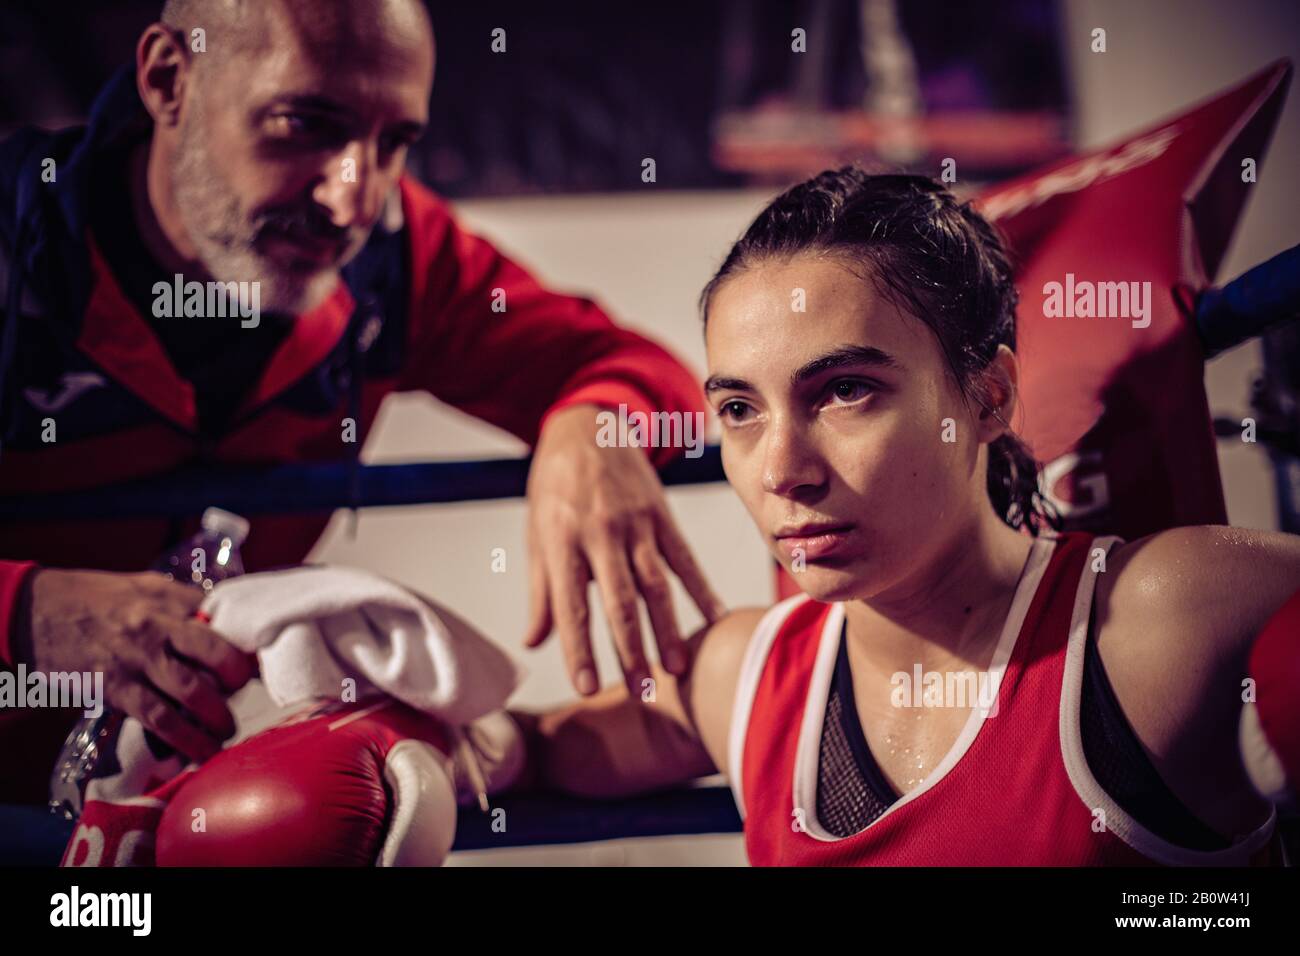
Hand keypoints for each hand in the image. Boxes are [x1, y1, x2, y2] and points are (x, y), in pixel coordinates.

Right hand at [16, 568, 256, 761]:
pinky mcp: (115, 688)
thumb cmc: (92, 598)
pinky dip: (184, 739)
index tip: (257, 663)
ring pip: (191, 693)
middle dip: (237, 682)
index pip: (222, 621)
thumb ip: (181, 601)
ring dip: (217, 718)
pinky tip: (199, 751)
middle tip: (245, 696)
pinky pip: (158, 719)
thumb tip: (219, 618)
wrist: (33, 612)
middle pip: (216, 656)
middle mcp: (158, 627)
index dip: (243, 645)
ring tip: (227, 732)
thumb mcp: (142, 586)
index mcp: (169, 600)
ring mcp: (137, 659)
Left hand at [523, 404, 724, 695]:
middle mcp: (600, 533)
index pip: (571, 604)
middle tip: (642, 692)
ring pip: (656, 584)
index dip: (578, 648)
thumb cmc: (555, 488)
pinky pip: (685, 558)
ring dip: (668, 628)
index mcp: (562, 540)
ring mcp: (636, 523)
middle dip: (630, 649)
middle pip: (619, 600)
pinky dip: (701, 590)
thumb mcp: (537, 534)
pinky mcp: (662, 515)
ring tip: (677, 668)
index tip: (586, 687)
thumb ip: (540, 591)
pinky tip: (714, 618)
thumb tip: (534, 643)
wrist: (587, 426)